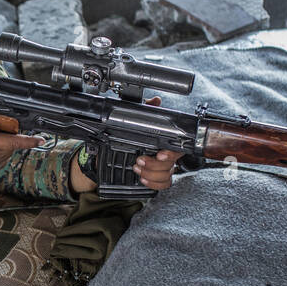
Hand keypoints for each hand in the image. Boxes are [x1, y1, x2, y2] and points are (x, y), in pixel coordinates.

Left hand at [68, 97, 183, 193]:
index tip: (159, 154)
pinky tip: (143, 178)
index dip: (170, 153)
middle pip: (170, 164)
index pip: (177, 148)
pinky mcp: (154, 177)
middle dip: (154, 164)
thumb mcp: (134, 120)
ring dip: (151, 173)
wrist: (110, 153)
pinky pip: (163, 184)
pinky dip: (154, 183)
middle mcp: (166, 155)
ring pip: (166, 175)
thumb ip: (145, 110)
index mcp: (164, 141)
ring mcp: (161, 168)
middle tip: (139, 160)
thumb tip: (155, 101)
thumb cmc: (126, 135)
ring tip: (136, 168)